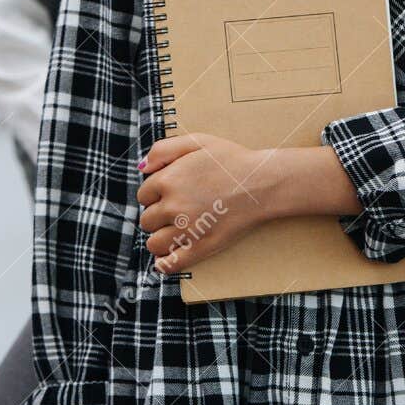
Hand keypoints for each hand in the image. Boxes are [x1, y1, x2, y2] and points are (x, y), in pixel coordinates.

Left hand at [137, 132, 275, 273]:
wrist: (262, 183)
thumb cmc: (232, 160)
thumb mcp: (197, 141)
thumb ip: (163, 149)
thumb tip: (141, 167)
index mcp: (168, 180)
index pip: (143, 195)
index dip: (154, 194)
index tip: (168, 193)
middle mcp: (173, 206)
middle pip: (147, 219)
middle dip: (157, 215)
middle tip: (176, 210)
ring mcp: (186, 230)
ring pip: (154, 243)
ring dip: (160, 238)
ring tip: (174, 230)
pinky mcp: (201, 247)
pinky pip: (172, 264)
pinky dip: (165, 264)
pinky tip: (166, 259)